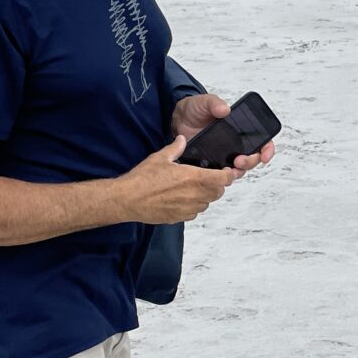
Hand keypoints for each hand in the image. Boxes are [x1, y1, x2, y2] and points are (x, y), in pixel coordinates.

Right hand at [116, 136, 238, 223]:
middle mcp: (194, 195)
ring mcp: (188, 208)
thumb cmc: (143, 179)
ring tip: (194, 188)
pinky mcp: (179, 218)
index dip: (228, 175)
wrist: (128, 200)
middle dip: (217, 185)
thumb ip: (175, 148)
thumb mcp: (160, 157)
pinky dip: (193, 206)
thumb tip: (182, 139)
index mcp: (193, 178)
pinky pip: (194, 213)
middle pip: (218, 193)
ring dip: (205, 196)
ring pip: (207, 204)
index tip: (226, 172)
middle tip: (209, 178)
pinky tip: (183, 199)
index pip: (223, 179)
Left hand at [171, 93, 277, 173]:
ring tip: (227, 169)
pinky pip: (220, 174)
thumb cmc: (196, 109)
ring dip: (236, 172)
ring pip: (238, 170)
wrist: (179, 118)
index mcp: (241, 130)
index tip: (265, 156)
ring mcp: (225, 156)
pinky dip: (220, 176)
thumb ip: (215, 103)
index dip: (267, 150)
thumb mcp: (205, 102)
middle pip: (252, 159)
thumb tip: (225, 109)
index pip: (262, 142)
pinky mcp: (212, 163)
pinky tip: (215, 173)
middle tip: (239, 160)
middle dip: (250, 162)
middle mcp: (236, 145)